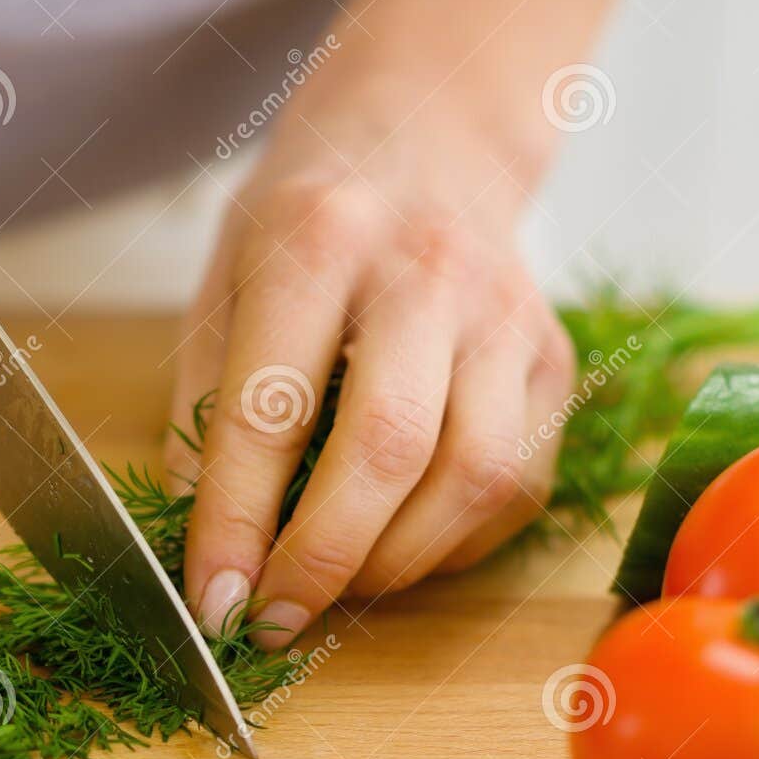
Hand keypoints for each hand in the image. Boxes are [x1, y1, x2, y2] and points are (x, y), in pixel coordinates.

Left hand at [169, 0, 606, 650]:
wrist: (427, 139)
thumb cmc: (307, 222)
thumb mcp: (223, 284)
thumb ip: (205, 411)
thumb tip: (207, 544)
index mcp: (317, 239)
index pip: (272, 409)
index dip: (237, 524)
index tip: (211, 603)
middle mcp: (425, 273)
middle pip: (389, 450)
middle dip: (323, 562)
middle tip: (273, 620)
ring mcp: (506, 315)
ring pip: (473, 479)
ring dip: (394, 566)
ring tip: (333, 588)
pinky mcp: (553, 359)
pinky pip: (518, 488)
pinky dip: (452, 546)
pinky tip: (399, 546)